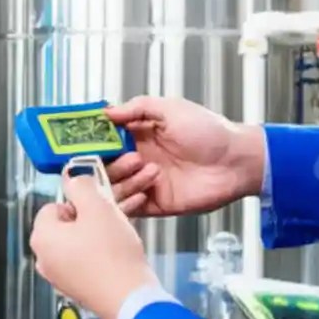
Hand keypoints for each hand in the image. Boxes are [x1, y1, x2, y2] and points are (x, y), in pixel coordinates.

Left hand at [31, 174, 158, 318]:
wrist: (131, 299)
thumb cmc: (112, 254)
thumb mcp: (97, 208)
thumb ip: (81, 186)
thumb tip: (73, 176)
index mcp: (42, 237)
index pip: (53, 205)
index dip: (77, 200)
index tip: (98, 201)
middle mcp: (45, 259)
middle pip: (67, 223)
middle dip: (91, 214)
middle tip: (112, 212)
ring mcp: (61, 276)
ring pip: (80, 240)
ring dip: (100, 230)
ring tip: (122, 226)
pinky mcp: (79, 287)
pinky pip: (88, 259)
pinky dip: (102, 250)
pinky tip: (122, 246)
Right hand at [104, 97, 266, 216]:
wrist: (237, 160)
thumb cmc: (210, 131)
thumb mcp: (172, 109)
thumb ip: (138, 108)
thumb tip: (107, 112)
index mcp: (141, 136)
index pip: (106, 142)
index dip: (93, 143)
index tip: (82, 143)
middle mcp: (140, 160)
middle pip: (106, 168)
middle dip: (109, 164)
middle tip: (129, 157)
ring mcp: (147, 183)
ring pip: (115, 188)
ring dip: (125, 180)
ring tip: (148, 169)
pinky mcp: (158, 204)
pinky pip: (131, 209)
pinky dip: (129, 204)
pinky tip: (142, 193)